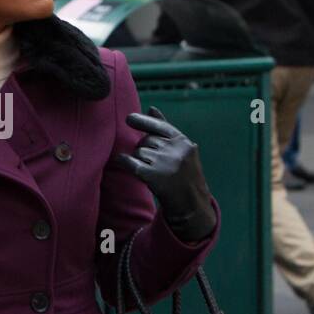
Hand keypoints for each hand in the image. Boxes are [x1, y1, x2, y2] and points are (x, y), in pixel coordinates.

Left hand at [117, 106, 216, 242]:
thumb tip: (151, 108)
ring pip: (139, 152)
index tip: (129, 119)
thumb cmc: (185, 175)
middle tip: (153, 163)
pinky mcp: (153, 176)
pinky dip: (124, 162)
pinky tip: (122, 162)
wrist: (192, 205)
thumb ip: (166, 130)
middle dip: (144, 149)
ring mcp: (164, 163)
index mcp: (183, 142)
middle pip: (146, 141)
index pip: (159, 126)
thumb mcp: (182, 150)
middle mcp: (175, 150)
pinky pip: (131, 163)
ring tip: (151, 170)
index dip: (142, 121)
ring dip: (139, 160)